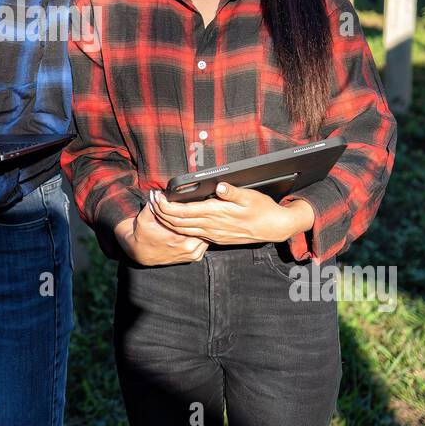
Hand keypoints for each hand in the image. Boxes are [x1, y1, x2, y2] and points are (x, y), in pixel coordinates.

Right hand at [114, 194, 209, 265]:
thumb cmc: (144, 235)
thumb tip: (159, 194)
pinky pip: (204, 244)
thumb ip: (153, 205)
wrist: (142, 253)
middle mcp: (189, 247)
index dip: (197, 211)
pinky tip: (197, 230)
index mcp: (179, 237)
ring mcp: (193, 254)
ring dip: (203, 228)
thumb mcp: (145, 218)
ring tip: (200, 219)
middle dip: (202, 219)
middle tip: (200, 211)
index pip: (196, 220)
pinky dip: (202, 237)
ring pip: (206, 236)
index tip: (197, 205)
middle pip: (204, 228)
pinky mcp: (194, 257)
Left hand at [148, 182, 310, 245]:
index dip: (167, 206)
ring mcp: (213, 234)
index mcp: (217, 214)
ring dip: (168, 222)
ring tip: (157, 211)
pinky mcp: (216, 238)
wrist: (274, 228)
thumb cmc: (263, 209)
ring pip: (183, 231)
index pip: (184, 211)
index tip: (156, 197)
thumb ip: (232, 192)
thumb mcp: (250, 196)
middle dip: (162, 213)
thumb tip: (219, 186)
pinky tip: (174, 223)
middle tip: (150, 202)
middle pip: (179, 222)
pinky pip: (192, 235)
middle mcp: (212, 226)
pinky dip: (179, 229)